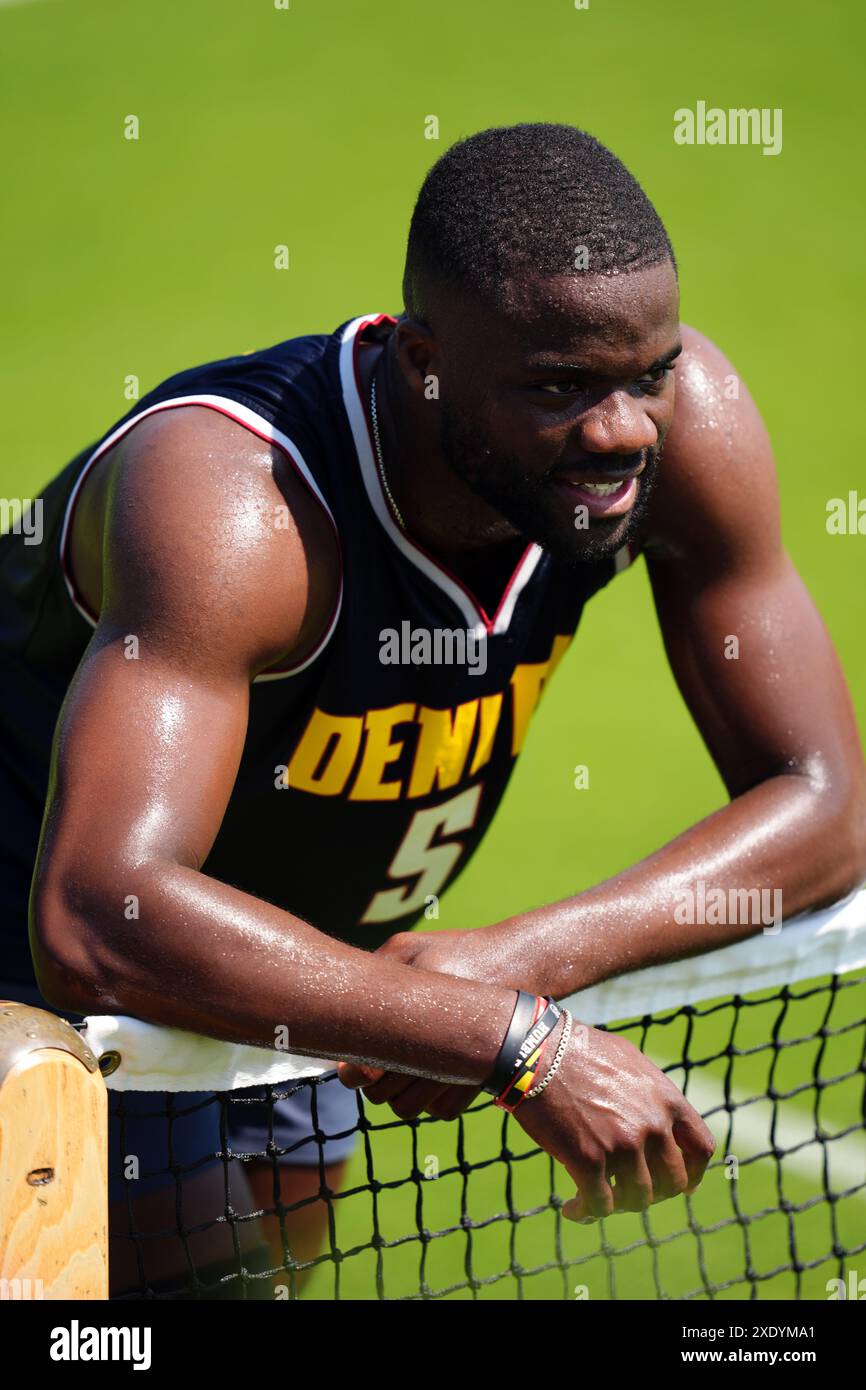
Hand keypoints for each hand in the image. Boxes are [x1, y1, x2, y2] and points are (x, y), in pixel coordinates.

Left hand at [336, 928, 517, 1119]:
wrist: (520, 963)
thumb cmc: (457, 950)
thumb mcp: (410, 946)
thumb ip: (374, 969)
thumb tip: (339, 1008)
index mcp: (417, 1008)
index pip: (365, 1065)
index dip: (350, 1070)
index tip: (349, 1061)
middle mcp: (438, 1045)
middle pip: (380, 1096)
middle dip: (370, 1083)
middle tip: (372, 1063)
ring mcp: (461, 1067)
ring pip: (407, 1109)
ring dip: (397, 1096)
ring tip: (399, 1070)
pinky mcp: (479, 1080)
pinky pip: (441, 1112)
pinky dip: (430, 1101)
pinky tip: (428, 1074)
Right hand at [515, 1018, 715, 1220]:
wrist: (535, 1051)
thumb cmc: (577, 1051)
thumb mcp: (629, 1062)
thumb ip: (652, 1095)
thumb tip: (662, 1119)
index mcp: (667, 1100)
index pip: (702, 1148)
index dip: (695, 1173)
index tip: (684, 1184)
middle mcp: (652, 1125)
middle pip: (673, 1182)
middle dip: (655, 1193)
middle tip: (630, 1191)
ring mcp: (622, 1144)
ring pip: (638, 1199)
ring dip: (619, 1205)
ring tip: (597, 1199)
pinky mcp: (589, 1160)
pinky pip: (599, 1205)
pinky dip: (586, 1212)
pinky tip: (571, 1208)